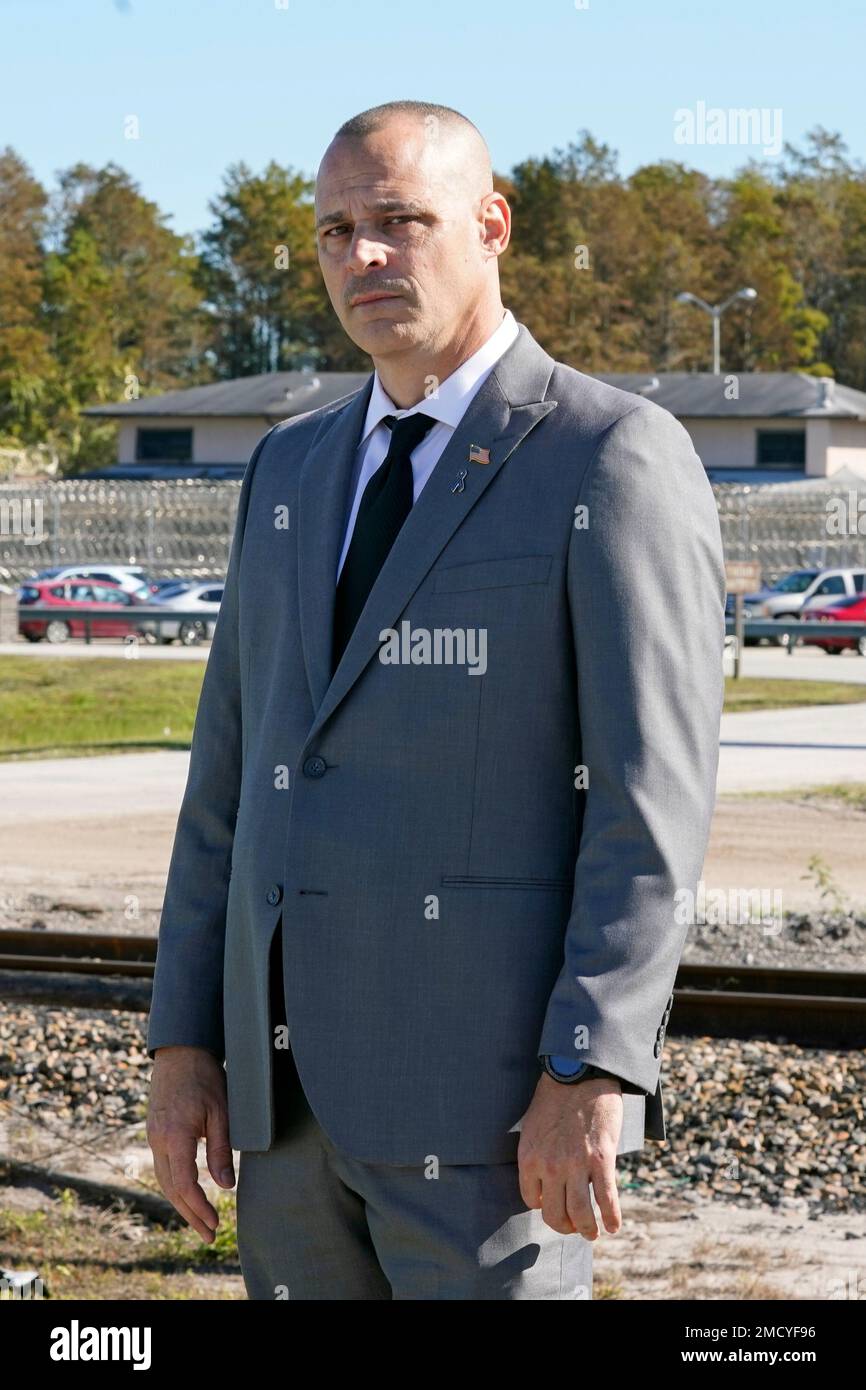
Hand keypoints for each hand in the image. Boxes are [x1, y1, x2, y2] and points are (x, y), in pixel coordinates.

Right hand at [147, 1045, 234, 1243]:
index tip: (214, 1224)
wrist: (180, 1051)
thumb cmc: (205, 1077)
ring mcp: (153, 1137)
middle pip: (171, 1189)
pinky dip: (176, 1186)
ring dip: (181, 1204)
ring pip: (165, 1180)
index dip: (199, 1208)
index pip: (184, 1184)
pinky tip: (188, 1194)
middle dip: (190, 1215)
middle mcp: (158, 1140)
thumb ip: (220, 1150)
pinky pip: (163, 1167)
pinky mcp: (155, 1132)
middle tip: (209, 1235)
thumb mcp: (221, 1111)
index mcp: (174, 1136)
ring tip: (200, 1222)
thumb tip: (225, 1186)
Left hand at [517, 1072, 622, 1238]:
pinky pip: (606, 1200)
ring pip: (580, 1215)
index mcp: (529, 1157)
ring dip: (588, 1229)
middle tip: (574, 1227)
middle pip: (554, 1214)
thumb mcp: (533, 1127)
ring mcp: (576, 1165)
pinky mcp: (602, 1160)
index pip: (531, 1200)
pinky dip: (611, 1218)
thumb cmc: (556, 1097)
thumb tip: (543, 1179)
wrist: (580, 1074)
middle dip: (565, 1226)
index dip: (544, 1206)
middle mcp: (549, 1166)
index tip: (555, 1205)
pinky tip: (614, 1225)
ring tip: (593, 1232)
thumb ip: (536, 1154)